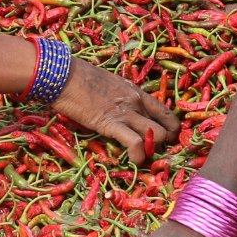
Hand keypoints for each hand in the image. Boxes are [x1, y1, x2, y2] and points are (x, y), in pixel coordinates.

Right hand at [52, 60, 179, 162]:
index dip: (171, 129)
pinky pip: (135, 143)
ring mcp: (126, 113)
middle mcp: (137, 102)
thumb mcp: (110, 85)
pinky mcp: (112, 124)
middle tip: (152, 152)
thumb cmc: (81, 79)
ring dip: (152, 151)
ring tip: (142, 157)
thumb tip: (122, 111)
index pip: (166, 112)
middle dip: (164, 144)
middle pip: (166, 127)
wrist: (64, 76)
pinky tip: (133, 160)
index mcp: (136, 92)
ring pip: (157, 136)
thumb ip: (121, 98)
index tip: (165, 139)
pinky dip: (138, 156)